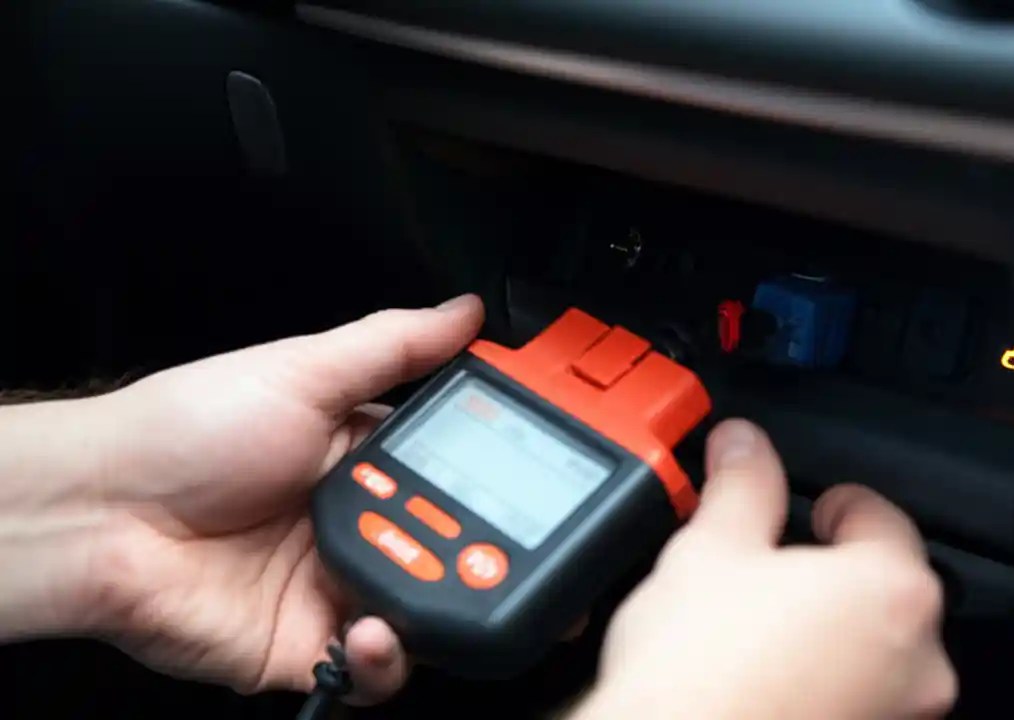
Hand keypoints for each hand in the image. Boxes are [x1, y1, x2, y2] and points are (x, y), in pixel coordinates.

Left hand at [0, 295, 483, 701]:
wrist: (101, 516)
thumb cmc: (184, 433)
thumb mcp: (302, 371)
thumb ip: (394, 346)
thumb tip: (466, 312)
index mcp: (362, 460)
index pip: (455, 471)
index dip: (499, 478)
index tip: (542, 480)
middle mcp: (357, 526)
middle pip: (453, 547)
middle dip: (491, 554)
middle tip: (510, 548)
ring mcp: (335, 589)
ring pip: (427, 613)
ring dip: (446, 608)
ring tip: (434, 587)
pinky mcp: (308, 647)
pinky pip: (375, 672)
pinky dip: (388, 662)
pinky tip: (371, 631)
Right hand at [576, 420, 955, 719]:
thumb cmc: (702, 678)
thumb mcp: (711, 549)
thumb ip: (742, 485)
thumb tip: (744, 447)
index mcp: (894, 592)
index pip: (879, 515)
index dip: (832, 503)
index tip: (808, 507)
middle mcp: (917, 663)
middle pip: (878, 587)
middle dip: (824, 572)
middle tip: (765, 569)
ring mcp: (896, 716)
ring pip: (866, 649)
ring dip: (821, 630)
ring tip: (753, 628)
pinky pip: (851, 697)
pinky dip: (816, 681)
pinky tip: (760, 676)